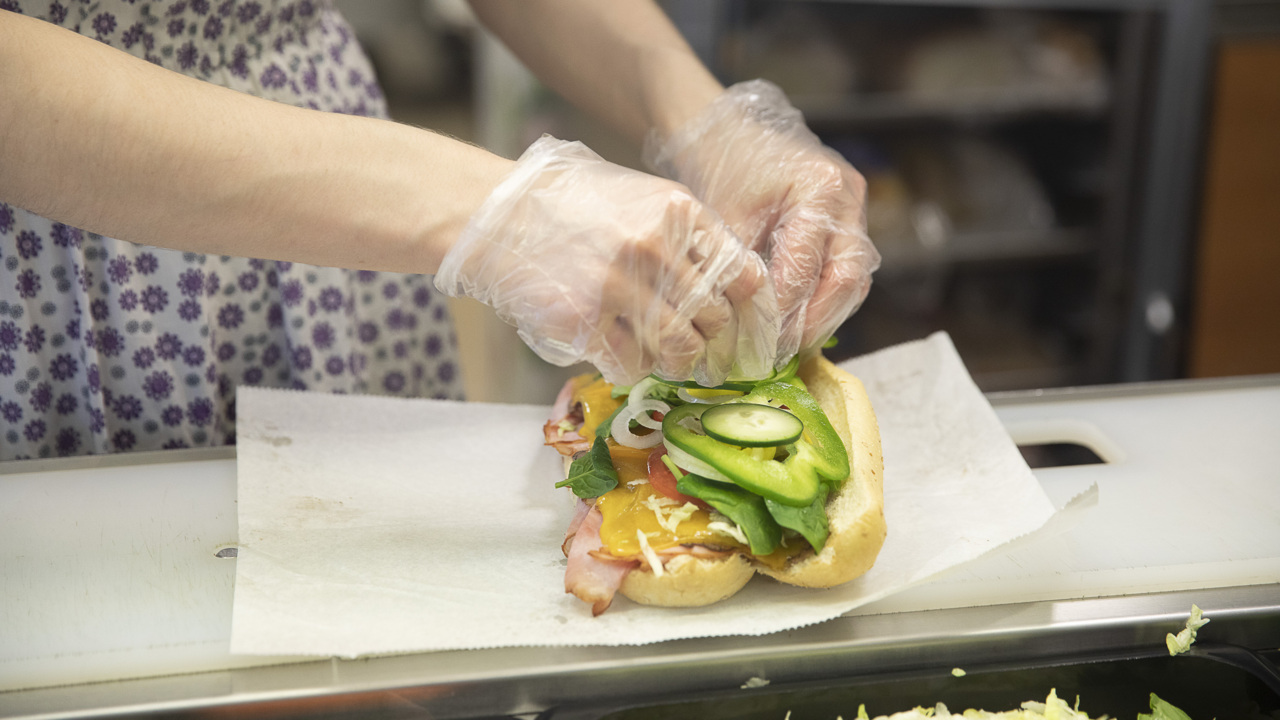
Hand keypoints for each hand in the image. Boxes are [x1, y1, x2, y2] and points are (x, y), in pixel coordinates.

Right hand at [434, 136, 777, 386]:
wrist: (499, 215)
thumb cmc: (573, 206)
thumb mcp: (640, 199)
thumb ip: (686, 234)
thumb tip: (735, 284)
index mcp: (676, 212)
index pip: (740, 271)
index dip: (748, 307)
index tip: (744, 323)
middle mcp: (653, 248)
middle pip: (713, 316)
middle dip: (710, 338)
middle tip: (700, 345)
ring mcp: (618, 287)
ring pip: (680, 348)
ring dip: (678, 360)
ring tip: (668, 357)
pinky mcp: (584, 322)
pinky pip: (632, 363)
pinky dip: (634, 367)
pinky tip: (622, 353)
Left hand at [645, 80, 879, 360]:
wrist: (727, 130)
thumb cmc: (722, 164)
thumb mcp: (726, 216)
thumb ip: (743, 269)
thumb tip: (745, 326)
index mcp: (822, 190)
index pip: (807, 269)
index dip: (785, 313)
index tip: (761, 344)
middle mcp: (849, 200)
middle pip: (848, 280)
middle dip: (815, 323)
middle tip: (782, 354)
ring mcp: (854, 211)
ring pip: (853, 281)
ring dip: (824, 317)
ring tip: (789, 347)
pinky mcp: (847, 222)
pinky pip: (844, 272)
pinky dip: (822, 300)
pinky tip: (796, 324)